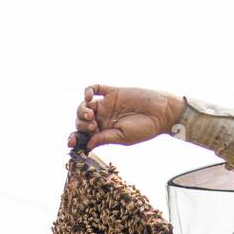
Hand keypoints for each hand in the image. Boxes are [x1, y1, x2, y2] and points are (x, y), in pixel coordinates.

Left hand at [68, 85, 185, 150]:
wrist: (162, 112)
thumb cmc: (145, 129)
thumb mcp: (123, 137)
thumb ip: (104, 139)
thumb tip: (87, 146)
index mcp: (104, 132)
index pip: (84, 135)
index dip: (76, 138)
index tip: (72, 142)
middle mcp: (103, 118)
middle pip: (81, 120)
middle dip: (80, 124)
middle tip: (91, 125)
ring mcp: (107, 104)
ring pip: (85, 105)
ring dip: (82, 110)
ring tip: (91, 114)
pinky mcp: (113, 91)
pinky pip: (96, 88)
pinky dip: (88, 90)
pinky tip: (89, 96)